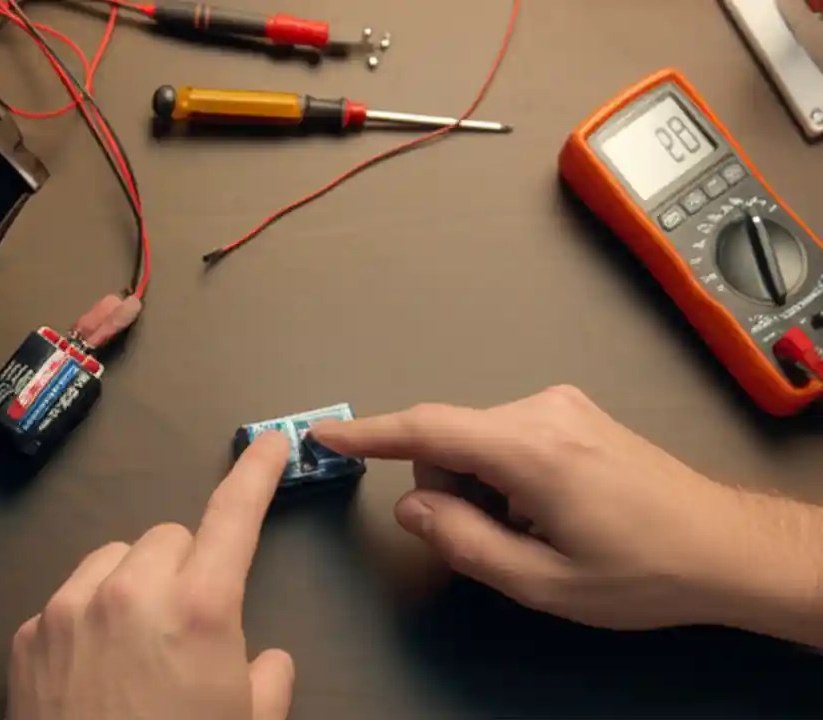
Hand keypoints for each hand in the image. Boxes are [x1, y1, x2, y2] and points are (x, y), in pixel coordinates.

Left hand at [8, 433, 295, 719]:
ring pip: (115, 556)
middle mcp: (131, 592)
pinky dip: (88, 617)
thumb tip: (262, 659)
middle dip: (188, 567)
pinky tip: (95, 668)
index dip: (257, 475)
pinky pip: (70, 596)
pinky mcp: (29, 633)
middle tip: (193, 622)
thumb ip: (268, 677)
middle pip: (170, 536)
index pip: (235, 515)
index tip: (270, 445)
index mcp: (200, 608)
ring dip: (134, 583)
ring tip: (140, 644)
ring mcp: (71, 609)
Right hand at [312, 386, 822, 638]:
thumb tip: (411, 507)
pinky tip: (546, 509)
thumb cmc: (643, 571)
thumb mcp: (543, 581)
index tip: (324, 434)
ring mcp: (560, 405)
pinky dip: (502, 474)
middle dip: (449, 491)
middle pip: (449, 441)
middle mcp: (542, 411)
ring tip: (535, 530)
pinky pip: (504, 437)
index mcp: (532, 449)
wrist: (723, 547)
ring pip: (475, 440)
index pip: (428, 429)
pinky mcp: (570, 411)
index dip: (369, 434)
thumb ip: (463, 542)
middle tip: (497, 542)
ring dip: (481, 486)